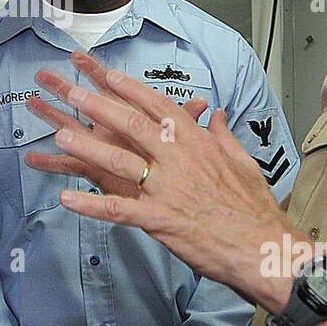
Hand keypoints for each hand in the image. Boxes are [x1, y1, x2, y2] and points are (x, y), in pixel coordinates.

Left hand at [24, 51, 294, 308]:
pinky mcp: (161, 220)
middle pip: (134, 124)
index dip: (130, 89)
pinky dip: (92, 205)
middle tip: (72, 90)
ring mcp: (169, 189)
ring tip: (60, 135)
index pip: (160, 107)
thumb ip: (223, 135)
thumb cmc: (256, 209)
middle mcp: (181, 159)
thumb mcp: (243, 163)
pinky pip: (120, 210)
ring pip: (122, 161)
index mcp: (199, 143)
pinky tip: (67, 199)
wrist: (266, 249)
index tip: (107, 76)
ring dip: (88, 147)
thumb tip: (215, 113)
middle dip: (100, 106)